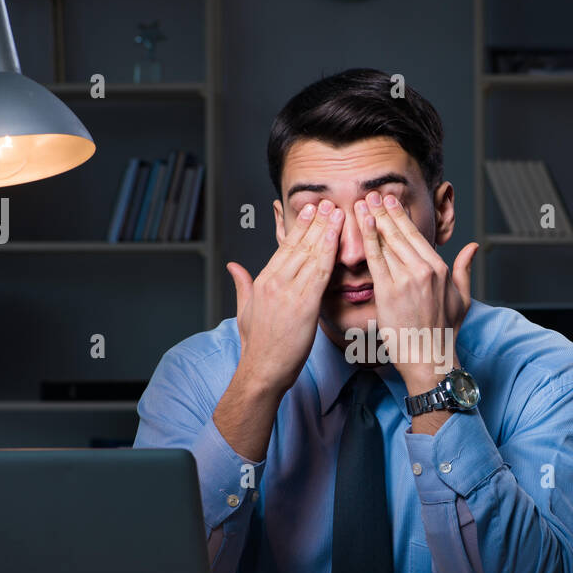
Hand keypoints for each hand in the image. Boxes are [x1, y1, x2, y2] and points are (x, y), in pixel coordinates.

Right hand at [226, 199, 342, 394]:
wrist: (262, 370)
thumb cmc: (257, 345)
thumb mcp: (244, 309)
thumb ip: (241, 284)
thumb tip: (233, 266)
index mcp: (262, 281)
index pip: (284, 247)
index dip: (299, 227)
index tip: (309, 211)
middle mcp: (275, 282)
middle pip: (298, 245)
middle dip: (315, 222)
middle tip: (328, 203)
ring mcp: (289, 292)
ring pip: (311, 254)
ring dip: (326, 231)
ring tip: (337, 212)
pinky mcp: (304, 304)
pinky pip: (321, 273)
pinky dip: (330, 253)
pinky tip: (338, 239)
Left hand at [355, 191, 476, 392]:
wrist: (429, 358)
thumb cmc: (443, 332)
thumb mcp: (462, 298)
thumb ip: (464, 270)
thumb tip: (472, 248)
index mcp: (440, 269)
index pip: (417, 236)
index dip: (401, 217)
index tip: (391, 202)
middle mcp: (424, 269)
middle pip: (400, 233)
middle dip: (385, 211)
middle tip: (373, 193)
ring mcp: (406, 279)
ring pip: (387, 242)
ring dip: (373, 219)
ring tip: (363, 202)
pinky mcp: (388, 291)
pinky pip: (375, 259)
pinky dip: (368, 239)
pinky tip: (361, 224)